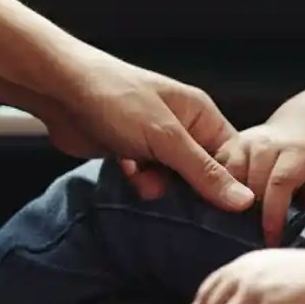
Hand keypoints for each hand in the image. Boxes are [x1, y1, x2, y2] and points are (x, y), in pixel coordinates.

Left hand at [45, 47, 254, 211]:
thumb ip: (203, 172)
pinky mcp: (134, 154)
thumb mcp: (165, 138)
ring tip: (143, 177)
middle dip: (190, 189)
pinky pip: (150, 181)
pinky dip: (140, 182)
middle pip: (204, 174)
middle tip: (175, 194)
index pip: (232, 158)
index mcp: (201, 114)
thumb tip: (244, 201)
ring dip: (160, 187)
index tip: (225, 212)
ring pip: (176, 182)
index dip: (230, 185)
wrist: (59, 92)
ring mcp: (158, 142)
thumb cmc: (115, 100)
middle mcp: (184, 128)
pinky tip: (127, 172)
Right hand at [214, 117, 304, 245]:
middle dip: (253, 214)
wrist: (301, 125)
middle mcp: (266, 145)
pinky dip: (220, 190)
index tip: (271, 239)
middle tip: (257, 236)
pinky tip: (229, 204)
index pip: (279, 184)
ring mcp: (244, 143)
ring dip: (233, 202)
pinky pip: (218, 171)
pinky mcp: (228, 145)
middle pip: (251, 185)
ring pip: (229, 179)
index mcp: (293, 153)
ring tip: (244, 221)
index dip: (273, 214)